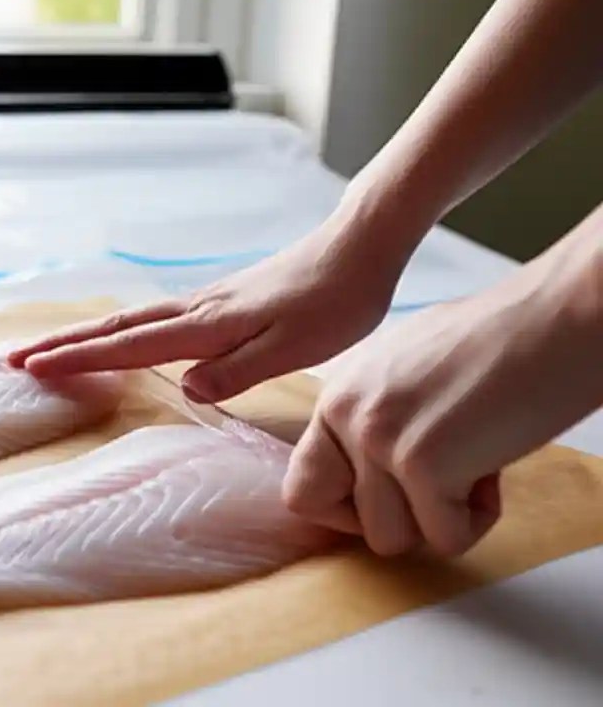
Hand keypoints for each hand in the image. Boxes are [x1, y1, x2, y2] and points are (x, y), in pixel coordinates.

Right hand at [9, 211, 406, 402]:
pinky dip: (119, 329)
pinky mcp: (220, 301)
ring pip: (130, 320)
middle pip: (115, 328)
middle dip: (64, 345)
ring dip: (86, 336)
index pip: (131, 346)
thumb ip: (240, 370)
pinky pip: (153, 318)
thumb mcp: (296, 348)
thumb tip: (189, 389)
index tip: (35, 369)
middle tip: (16, 358)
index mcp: (208, 326)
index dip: (80, 360)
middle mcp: (197, 311)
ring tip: (51, 348)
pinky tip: (119, 336)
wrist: (359, 247)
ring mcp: (206, 303)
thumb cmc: (336, 302)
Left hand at [283, 265, 602, 556]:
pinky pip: (445, 538)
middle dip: (394, 520)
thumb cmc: (496, 341)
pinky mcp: (425, 465)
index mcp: (337, 397)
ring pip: (392, 539)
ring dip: (440, 518)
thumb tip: (364, 477)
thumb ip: (374, 420)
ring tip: (474, 461)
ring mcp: (379, 440)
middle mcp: (347, 416)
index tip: (396, 495)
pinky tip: (495, 465)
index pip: (302, 489)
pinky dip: (479, 519)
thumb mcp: (403, 374)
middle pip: (341, 521)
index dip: (348, 509)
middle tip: (438, 485)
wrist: (555, 317)